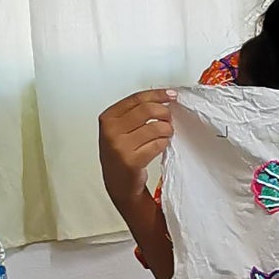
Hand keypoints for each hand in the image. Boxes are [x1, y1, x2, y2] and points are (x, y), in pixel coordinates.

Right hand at [98, 90, 175, 206]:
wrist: (118, 183)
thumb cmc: (121, 153)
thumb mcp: (119, 129)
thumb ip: (134, 112)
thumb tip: (163, 98)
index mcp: (107, 118)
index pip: (136, 99)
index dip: (157, 95)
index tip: (171, 95)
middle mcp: (111, 131)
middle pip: (148, 110)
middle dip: (165, 112)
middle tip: (169, 118)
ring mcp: (120, 146)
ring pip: (156, 127)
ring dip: (167, 130)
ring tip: (166, 134)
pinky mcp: (132, 160)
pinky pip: (159, 144)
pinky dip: (164, 143)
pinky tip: (160, 145)